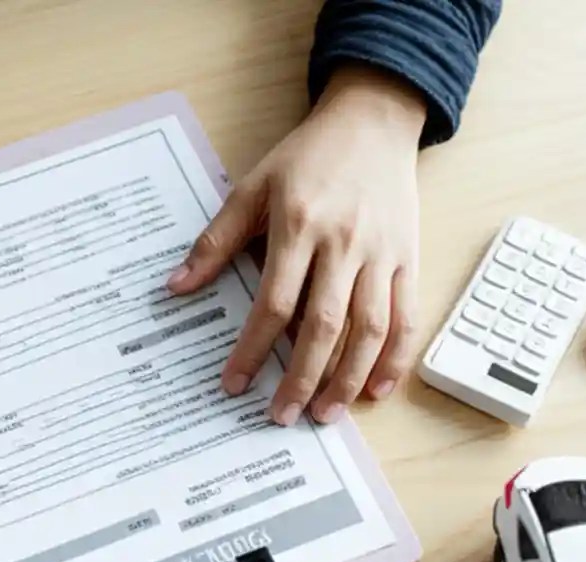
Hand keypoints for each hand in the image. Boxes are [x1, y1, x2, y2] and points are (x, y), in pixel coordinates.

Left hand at [167, 64, 425, 425]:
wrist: (373, 121)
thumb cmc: (308, 157)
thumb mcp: (252, 187)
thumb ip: (216, 241)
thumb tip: (176, 287)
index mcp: (299, 226)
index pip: (274, 302)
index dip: (253, 348)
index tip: (234, 383)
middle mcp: (344, 244)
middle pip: (323, 325)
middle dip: (301, 377)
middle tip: (281, 416)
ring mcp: (381, 254)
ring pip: (370, 329)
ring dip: (348, 378)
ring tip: (326, 414)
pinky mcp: (408, 258)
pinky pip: (406, 316)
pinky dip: (394, 358)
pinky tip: (376, 389)